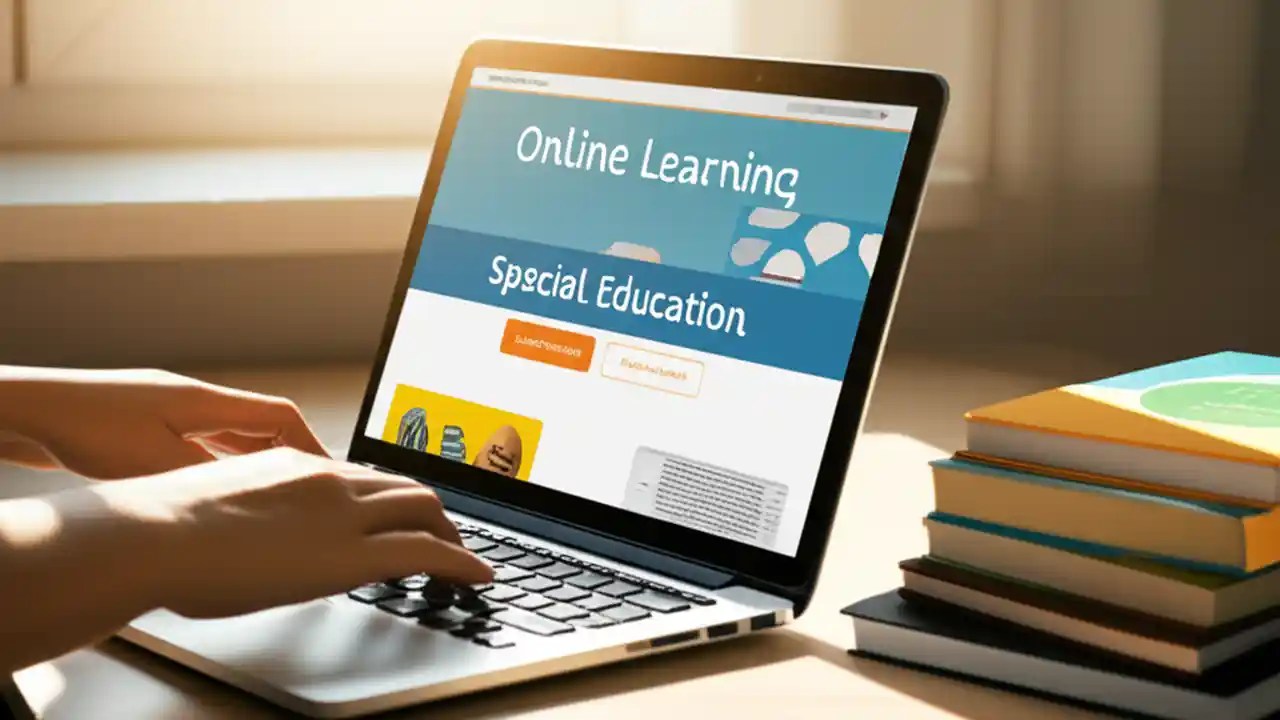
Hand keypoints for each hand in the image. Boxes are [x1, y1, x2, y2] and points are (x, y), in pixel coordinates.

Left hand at [0, 367, 327, 478]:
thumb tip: (254, 490)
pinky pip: (200, 445)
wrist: (33, 411)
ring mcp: (170, 412)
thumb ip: (213, 477)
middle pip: (260, 427)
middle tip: (306, 493)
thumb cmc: (86, 427)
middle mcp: (193, 402)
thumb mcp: (159, 464)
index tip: (328, 475)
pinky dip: (217, 468)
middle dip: (288, 458)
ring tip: (266, 498)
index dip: (311, 446)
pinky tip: (212, 493)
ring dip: (250, 465)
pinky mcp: (147, 426)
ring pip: (229, 439)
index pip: (281, 416)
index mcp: (206, 402)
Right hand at [96, 447, 492, 617]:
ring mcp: (346, 512)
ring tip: (466, 556)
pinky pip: (428, 551)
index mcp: (298, 464)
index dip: (394, 494)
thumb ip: (253, 510)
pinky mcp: (354, 552)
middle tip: (448, 534)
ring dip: (453, 534)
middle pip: (406, 486)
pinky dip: (462, 561)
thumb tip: (257, 531)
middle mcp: (330, 479)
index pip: (364, 474)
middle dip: (435, 511)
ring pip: (425, 511)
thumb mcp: (220, 505)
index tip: (404, 511)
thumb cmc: (165, 529)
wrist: (155, 534)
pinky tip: (476, 576)